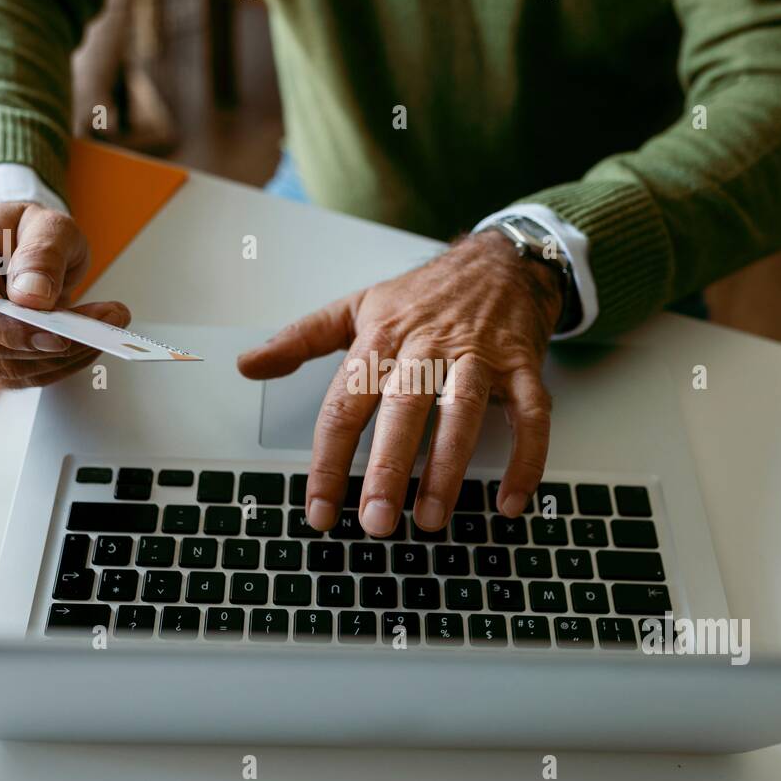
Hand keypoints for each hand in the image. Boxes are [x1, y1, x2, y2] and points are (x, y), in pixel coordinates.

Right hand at [0, 202, 129, 387]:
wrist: (4, 244)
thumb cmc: (16, 230)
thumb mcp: (43, 222)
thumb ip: (41, 253)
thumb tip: (33, 297)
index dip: (13, 325)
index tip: (60, 333)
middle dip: (52, 342)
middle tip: (105, 323)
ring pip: (6, 367)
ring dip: (63, 357)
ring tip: (106, 328)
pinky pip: (17, 377)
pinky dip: (58, 366)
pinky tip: (87, 346)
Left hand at [238, 230, 561, 535]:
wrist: (500, 259)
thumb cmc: (425, 294)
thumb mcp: (357, 306)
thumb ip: (301, 339)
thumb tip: (248, 365)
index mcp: (382, 337)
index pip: (346, 404)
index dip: (328, 459)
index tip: (319, 509)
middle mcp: (429, 347)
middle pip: (402, 410)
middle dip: (386, 468)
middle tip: (375, 520)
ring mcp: (479, 356)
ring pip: (462, 413)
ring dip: (447, 468)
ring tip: (430, 517)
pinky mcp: (524, 365)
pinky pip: (531, 415)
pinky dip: (526, 459)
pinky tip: (510, 501)